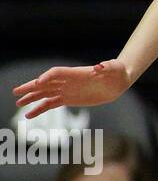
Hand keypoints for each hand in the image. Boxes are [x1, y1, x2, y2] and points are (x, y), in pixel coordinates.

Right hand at [12, 59, 131, 119]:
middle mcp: (68, 81)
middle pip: (45, 83)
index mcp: (76, 73)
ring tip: (18, 103)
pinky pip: (51, 104)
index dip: (47, 76)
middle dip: (31, 87)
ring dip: (31, 98)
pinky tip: (29, 115)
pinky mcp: (69, 99)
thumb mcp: (115, 68)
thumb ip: (107, 66)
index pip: (57, 72)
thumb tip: (100, 65)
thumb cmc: (117, 72)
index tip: (39, 83)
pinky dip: (40, 109)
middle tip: (16, 92)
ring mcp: (67, 90)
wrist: (119, 81)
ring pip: (45, 93)